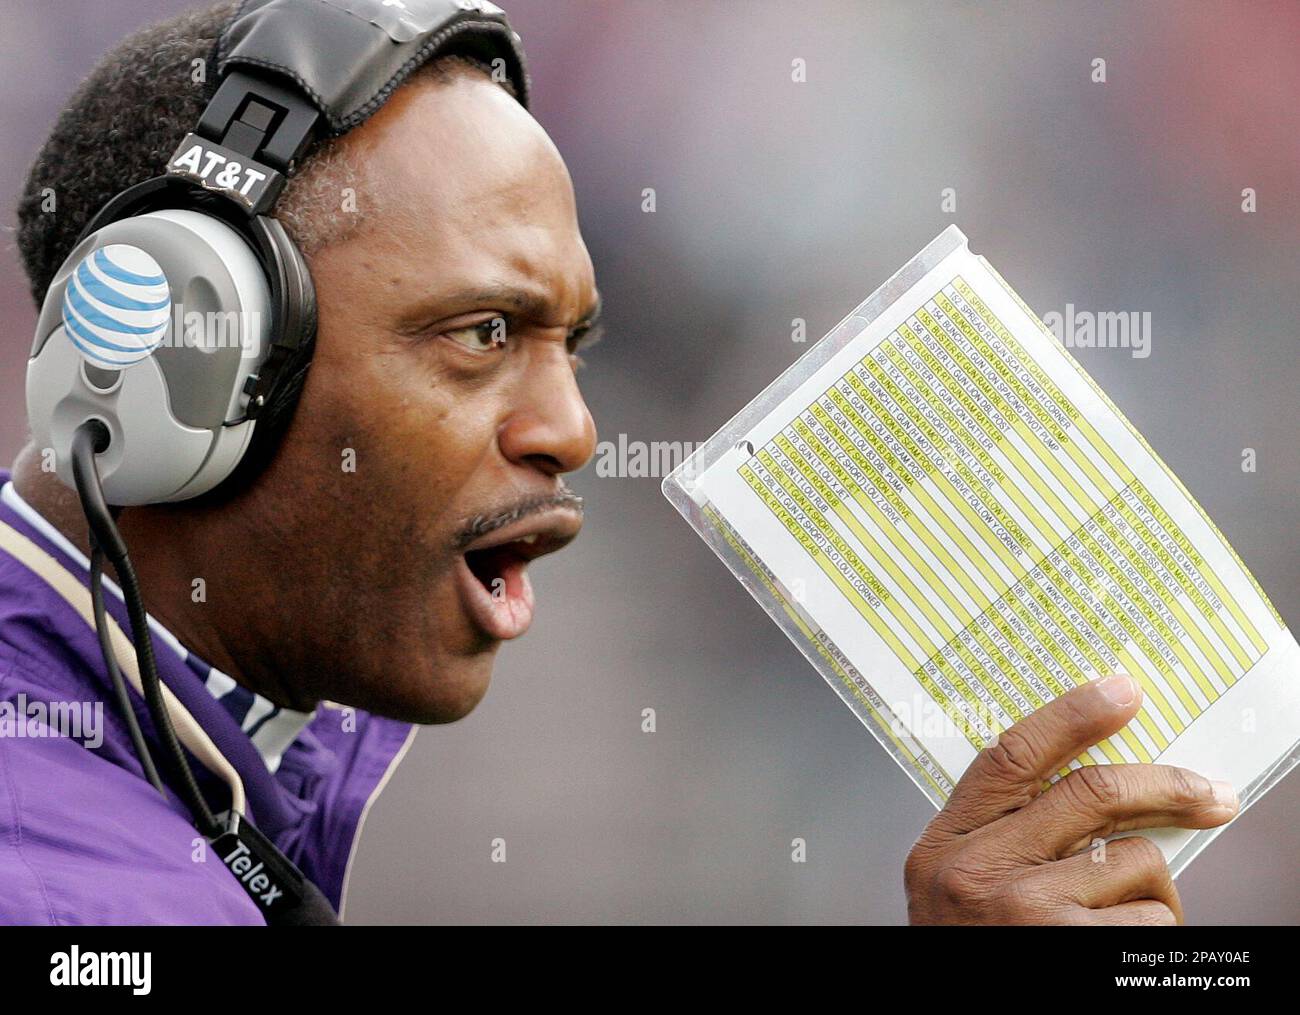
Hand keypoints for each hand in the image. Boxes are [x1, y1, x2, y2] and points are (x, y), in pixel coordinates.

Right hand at [903, 673, 1237, 923]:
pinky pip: (1153, 925)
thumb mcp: (958, 880)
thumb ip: (1007, 834)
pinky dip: (1154, 935)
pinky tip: (1120, 948)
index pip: (1012, 756)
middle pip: (1092, 794)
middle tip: (1211, 795)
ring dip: (1152, 894)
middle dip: (1169, 787)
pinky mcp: (1073, 954)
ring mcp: (1027, 915)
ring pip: (1137, 866)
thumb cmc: (966, 948)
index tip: (1120, 690)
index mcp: (949, 842)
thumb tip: (1100, 796)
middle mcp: (982, 871)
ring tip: (1122, 921)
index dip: (1071, 715)